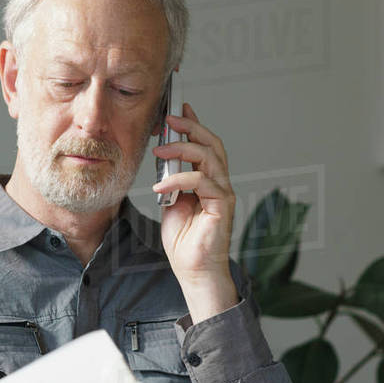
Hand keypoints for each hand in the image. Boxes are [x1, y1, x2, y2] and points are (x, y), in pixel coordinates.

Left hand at [151, 102, 239, 320]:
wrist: (194, 271)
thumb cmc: (184, 243)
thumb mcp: (171, 204)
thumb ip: (172, 183)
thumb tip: (164, 162)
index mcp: (208, 182)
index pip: (205, 146)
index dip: (193, 125)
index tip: (176, 111)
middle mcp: (220, 184)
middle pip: (212, 144)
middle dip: (190, 127)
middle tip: (169, 119)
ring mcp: (223, 193)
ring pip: (210, 156)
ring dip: (182, 149)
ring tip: (160, 150)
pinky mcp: (222, 205)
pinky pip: (202, 181)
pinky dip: (179, 179)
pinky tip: (160, 187)